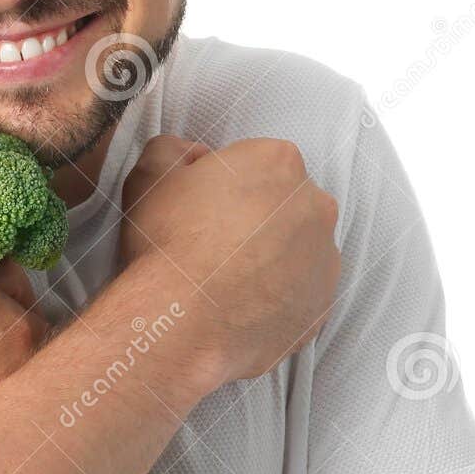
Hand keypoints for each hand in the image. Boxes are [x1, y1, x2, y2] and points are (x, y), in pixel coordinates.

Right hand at [117, 134, 340, 387]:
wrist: (182, 325)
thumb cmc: (168, 244)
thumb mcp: (150, 175)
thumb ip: (174, 149)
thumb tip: (194, 157)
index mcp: (279, 162)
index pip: (256, 161)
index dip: (225, 183)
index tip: (201, 207)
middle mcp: (315, 205)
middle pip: (285, 203)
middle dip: (256, 217)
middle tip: (213, 245)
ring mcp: (324, 260)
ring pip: (297, 250)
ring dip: (270, 258)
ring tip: (226, 282)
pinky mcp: (321, 307)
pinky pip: (299, 295)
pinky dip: (276, 299)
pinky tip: (240, 309)